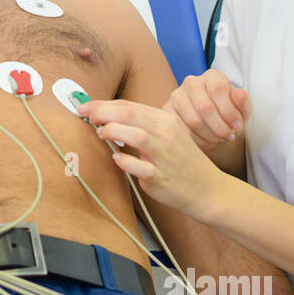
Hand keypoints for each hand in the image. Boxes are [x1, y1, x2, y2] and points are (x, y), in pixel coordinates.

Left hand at [76, 98, 225, 218]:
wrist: (209, 189)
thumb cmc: (181, 161)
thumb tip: (107, 116)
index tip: (85, 107)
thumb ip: (142, 124)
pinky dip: (124, 161)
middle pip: (129, 115)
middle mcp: (166, 134)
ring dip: (112, 132)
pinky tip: (117, 159)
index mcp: (166, 120)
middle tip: (88, 117)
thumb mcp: (167, 135)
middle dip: (102, 113)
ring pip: (136, 136)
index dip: (103, 104)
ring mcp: (164, 156)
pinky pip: (139, 167)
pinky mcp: (160, 177)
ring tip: (101, 134)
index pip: (129, 106)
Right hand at [164, 70, 251, 152]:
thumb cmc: (228, 113)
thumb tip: (240, 94)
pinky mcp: (167, 111)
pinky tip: (207, 139)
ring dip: (210, 135)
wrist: (212, 123)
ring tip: (219, 138)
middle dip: (220, 127)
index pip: (218, 90)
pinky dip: (198, 140)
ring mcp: (176, 96)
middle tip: (228, 136)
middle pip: (205, 107)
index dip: (229, 111)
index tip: (237, 126)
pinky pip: (182, 130)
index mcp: (212, 76)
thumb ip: (243, 102)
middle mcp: (191, 82)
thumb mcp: (242, 109)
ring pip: (193, 121)